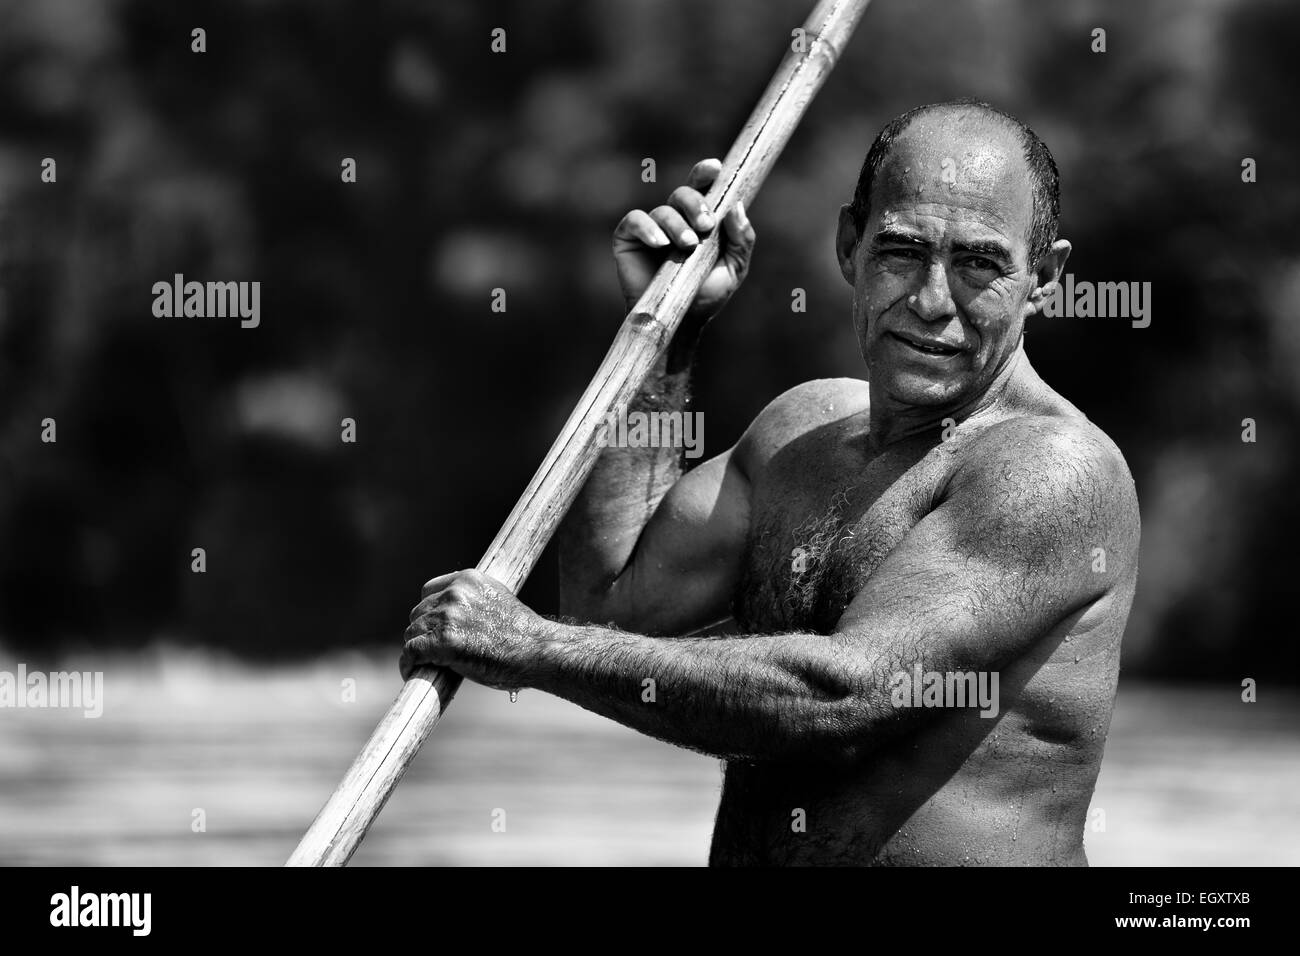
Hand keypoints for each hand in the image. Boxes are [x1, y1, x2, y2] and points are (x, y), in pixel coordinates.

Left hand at [400, 569, 549, 687]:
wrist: (538, 650)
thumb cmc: (523, 635)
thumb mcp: (497, 602)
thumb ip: (473, 604)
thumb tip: (455, 621)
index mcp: (468, 580)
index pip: (429, 591)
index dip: (428, 611)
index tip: (432, 627)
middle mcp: (455, 593)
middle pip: (418, 613)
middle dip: (423, 632)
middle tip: (431, 651)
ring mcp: (449, 616)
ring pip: (412, 633)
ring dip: (416, 649)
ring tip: (424, 664)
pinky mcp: (444, 641)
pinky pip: (412, 651)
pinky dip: (408, 664)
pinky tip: (412, 672)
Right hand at [612, 157, 755, 323]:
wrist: (679, 322)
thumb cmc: (706, 295)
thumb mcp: (734, 268)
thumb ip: (742, 239)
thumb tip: (737, 206)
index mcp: (698, 219)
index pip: (701, 188)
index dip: (705, 173)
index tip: (716, 169)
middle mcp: (673, 219)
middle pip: (682, 194)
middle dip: (696, 204)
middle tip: (706, 226)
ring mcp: (650, 228)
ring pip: (662, 211)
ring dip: (677, 225)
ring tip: (687, 246)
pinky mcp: (627, 239)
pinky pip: (634, 221)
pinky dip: (647, 228)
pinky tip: (660, 244)